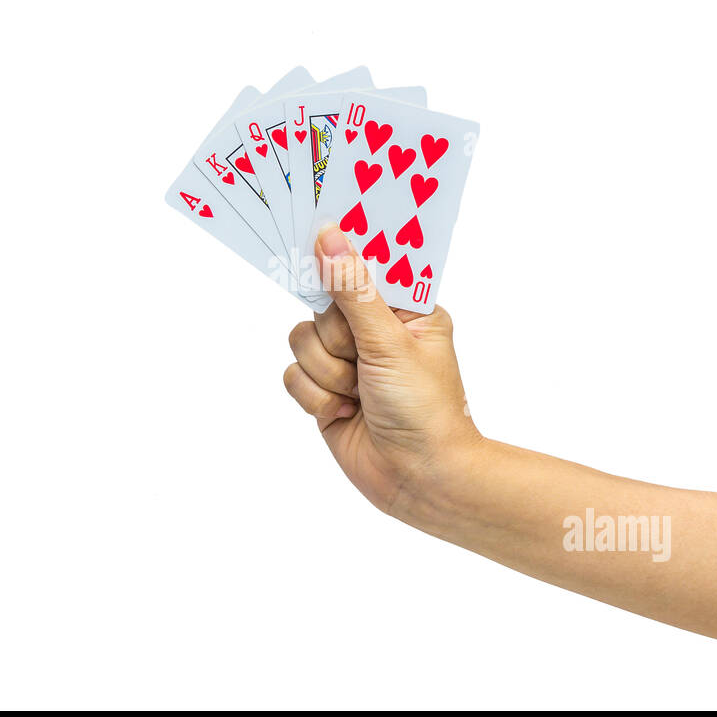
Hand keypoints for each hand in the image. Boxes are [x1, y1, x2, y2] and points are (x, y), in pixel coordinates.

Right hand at [283, 225, 483, 516]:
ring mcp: (348, 361)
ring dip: (327, 374)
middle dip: (337, 340)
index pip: (362, 266)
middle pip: (322, 305)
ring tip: (359, 396)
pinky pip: (292, 375)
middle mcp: (374, 330)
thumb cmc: (424, 410)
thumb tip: (330, 235)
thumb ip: (352, 290)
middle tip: (364, 361)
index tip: (316, 235)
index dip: (340, 259)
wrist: (418, 480)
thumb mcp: (389, 342)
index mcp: (405, 308)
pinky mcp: (324, 390)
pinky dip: (314, 397)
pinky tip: (344, 413)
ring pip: (301, 340)